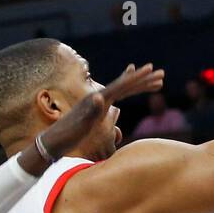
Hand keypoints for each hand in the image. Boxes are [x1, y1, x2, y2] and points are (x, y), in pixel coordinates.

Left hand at [19, 63, 164, 175]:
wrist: (52, 142)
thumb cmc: (66, 136)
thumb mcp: (79, 125)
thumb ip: (90, 111)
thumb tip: (99, 96)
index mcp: (98, 99)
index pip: (122, 86)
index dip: (137, 78)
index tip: (152, 70)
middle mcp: (98, 97)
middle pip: (125, 85)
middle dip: (143, 80)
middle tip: (161, 74)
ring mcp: (96, 103)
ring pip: (123, 90)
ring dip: (138, 85)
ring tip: (155, 82)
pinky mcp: (95, 109)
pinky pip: (116, 98)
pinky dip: (126, 92)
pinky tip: (126, 92)